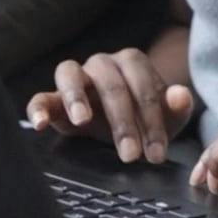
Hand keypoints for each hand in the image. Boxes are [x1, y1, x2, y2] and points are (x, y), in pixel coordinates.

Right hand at [26, 49, 195, 163]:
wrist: (127, 124)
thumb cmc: (146, 118)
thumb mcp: (169, 118)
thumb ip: (178, 106)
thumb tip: (180, 95)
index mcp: (131, 62)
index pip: (142, 84)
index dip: (152, 119)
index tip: (157, 152)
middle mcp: (101, 64)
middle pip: (109, 82)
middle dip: (123, 121)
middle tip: (131, 155)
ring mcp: (76, 78)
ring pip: (68, 72)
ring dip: (75, 96)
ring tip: (82, 121)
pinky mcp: (54, 98)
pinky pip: (40, 97)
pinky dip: (37, 108)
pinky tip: (39, 125)